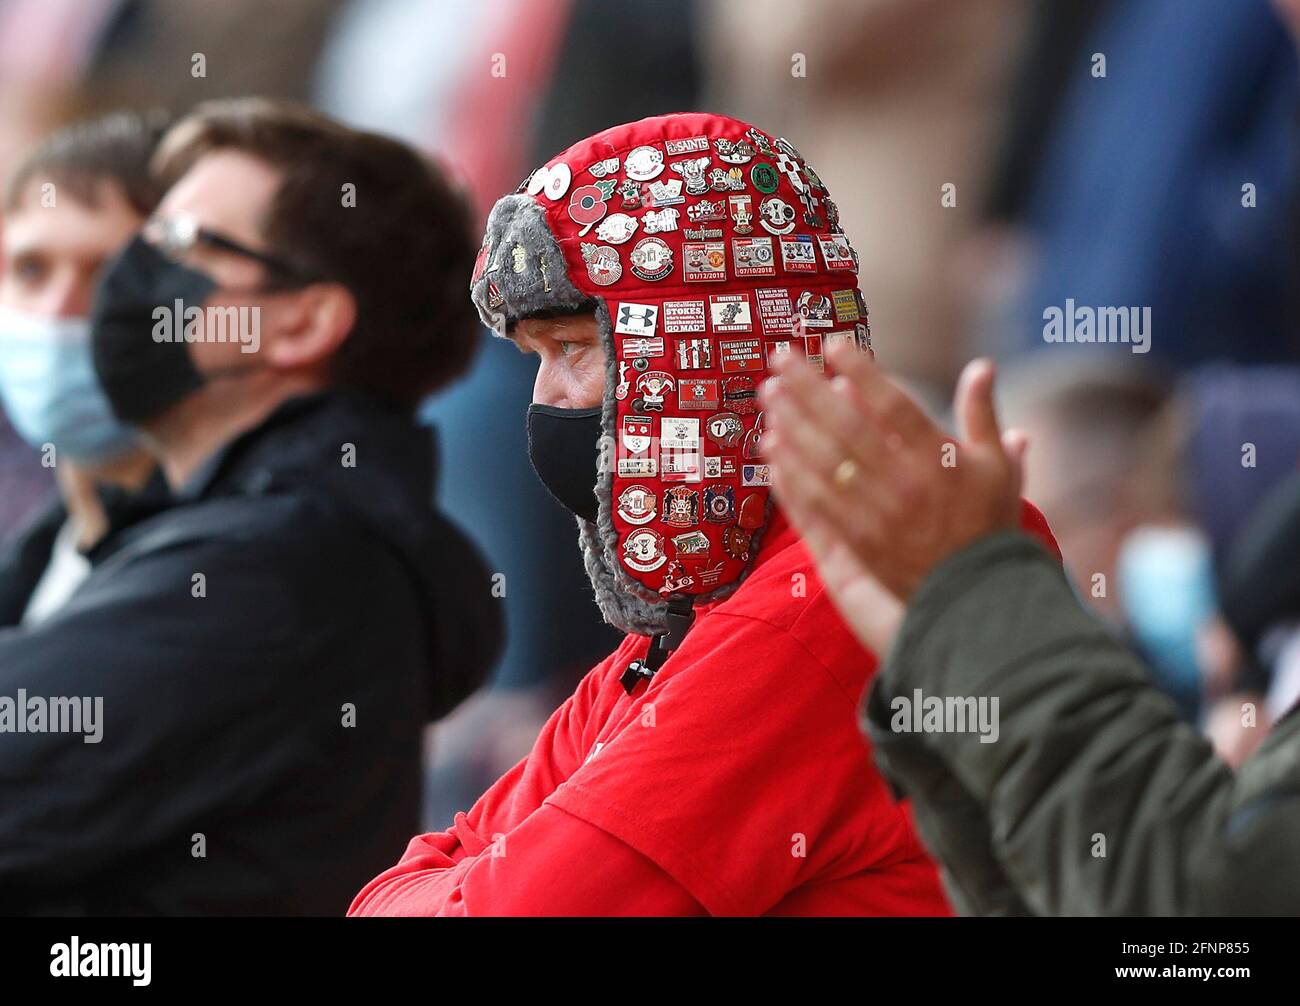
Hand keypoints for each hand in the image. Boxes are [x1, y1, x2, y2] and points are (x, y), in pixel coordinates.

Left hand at [759, 343, 1024, 649]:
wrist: (978, 596)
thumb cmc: (990, 525)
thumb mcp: (998, 468)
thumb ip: (983, 415)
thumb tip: (982, 366)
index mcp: (940, 460)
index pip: (894, 405)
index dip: (861, 372)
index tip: (832, 345)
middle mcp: (906, 484)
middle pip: (847, 427)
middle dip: (809, 389)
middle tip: (780, 360)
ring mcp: (878, 515)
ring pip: (825, 463)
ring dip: (792, 425)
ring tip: (769, 396)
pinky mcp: (857, 543)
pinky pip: (816, 503)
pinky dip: (791, 474)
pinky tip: (771, 449)